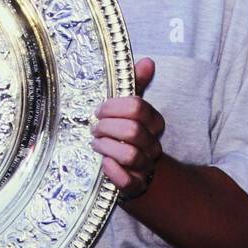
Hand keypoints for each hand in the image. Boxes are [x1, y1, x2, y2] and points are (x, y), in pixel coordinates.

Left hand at [91, 57, 164, 200]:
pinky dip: (113, 171)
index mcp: (153, 123)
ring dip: (107, 147)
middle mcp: (152, 145)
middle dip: (107, 126)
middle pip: (133, 131)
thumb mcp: (130, 108)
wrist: (136, 171)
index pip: (138, 108)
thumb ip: (136, 84)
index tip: (99, 109)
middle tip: (94, 126)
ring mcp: (145, 167)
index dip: (114, 106)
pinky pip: (127, 181)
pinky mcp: (134, 186)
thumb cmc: (126, 132)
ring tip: (96, 143)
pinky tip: (104, 163)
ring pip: (130, 155)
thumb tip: (148, 61)